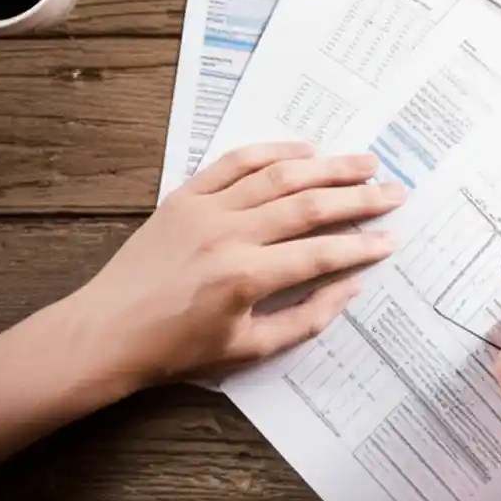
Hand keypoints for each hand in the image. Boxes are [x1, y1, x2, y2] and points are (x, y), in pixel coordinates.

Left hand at [66, 142, 404, 389]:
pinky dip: (272, 152)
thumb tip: (350, 288)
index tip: (392, 239)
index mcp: (246, 277)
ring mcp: (205, 210)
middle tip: (394, 191)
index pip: (321, 255)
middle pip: (309, 206)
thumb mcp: (248, 349)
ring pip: (279, 176)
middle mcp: (229, 235)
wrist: (106, 333)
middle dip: (359, 198)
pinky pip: (235, 163)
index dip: (362, 247)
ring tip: (363, 163)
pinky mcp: (184, 197)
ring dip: (327, 167)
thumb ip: (306, 318)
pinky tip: (305, 151)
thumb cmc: (177, 350)